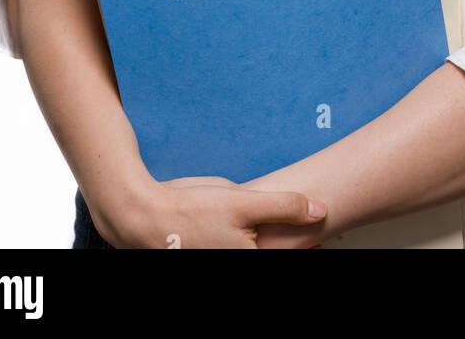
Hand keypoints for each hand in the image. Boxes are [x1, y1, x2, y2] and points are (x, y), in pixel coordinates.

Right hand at [90, 176, 327, 248]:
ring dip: (268, 240)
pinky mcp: (208, 254)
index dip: (306, 246)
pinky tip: (241, 229)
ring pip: (255, 249)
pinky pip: (237, 249)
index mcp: (250, 260)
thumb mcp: (242, 202)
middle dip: (287, 242)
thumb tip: (321, 210)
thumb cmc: (191, 210)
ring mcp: (220, 260)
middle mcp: (237, 264)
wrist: (143, 217)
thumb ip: (284, 207)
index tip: (318, 239)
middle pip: (273, 251)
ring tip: (266, 227)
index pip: (290, 255)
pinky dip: (247, 241)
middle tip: (303, 233)